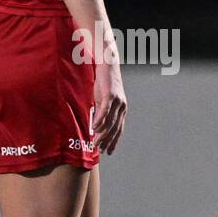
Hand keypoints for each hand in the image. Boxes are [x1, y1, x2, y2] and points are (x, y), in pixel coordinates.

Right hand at [92, 39, 127, 154]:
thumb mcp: (103, 99)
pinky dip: (100, 121)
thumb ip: (102, 112)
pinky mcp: (110, 96)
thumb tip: (95, 125)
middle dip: (107, 141)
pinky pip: (105, 111)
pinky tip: (94, 129)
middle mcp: (122, 107)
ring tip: (96, 143)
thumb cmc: (104, 82)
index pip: (119, 129)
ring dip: (102, 134)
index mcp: (122, 109)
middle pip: (115, 128)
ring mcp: (117, 101)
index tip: (108, 151)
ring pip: (110, 122)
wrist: (108, 65)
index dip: (114, 141)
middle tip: (100, 150)